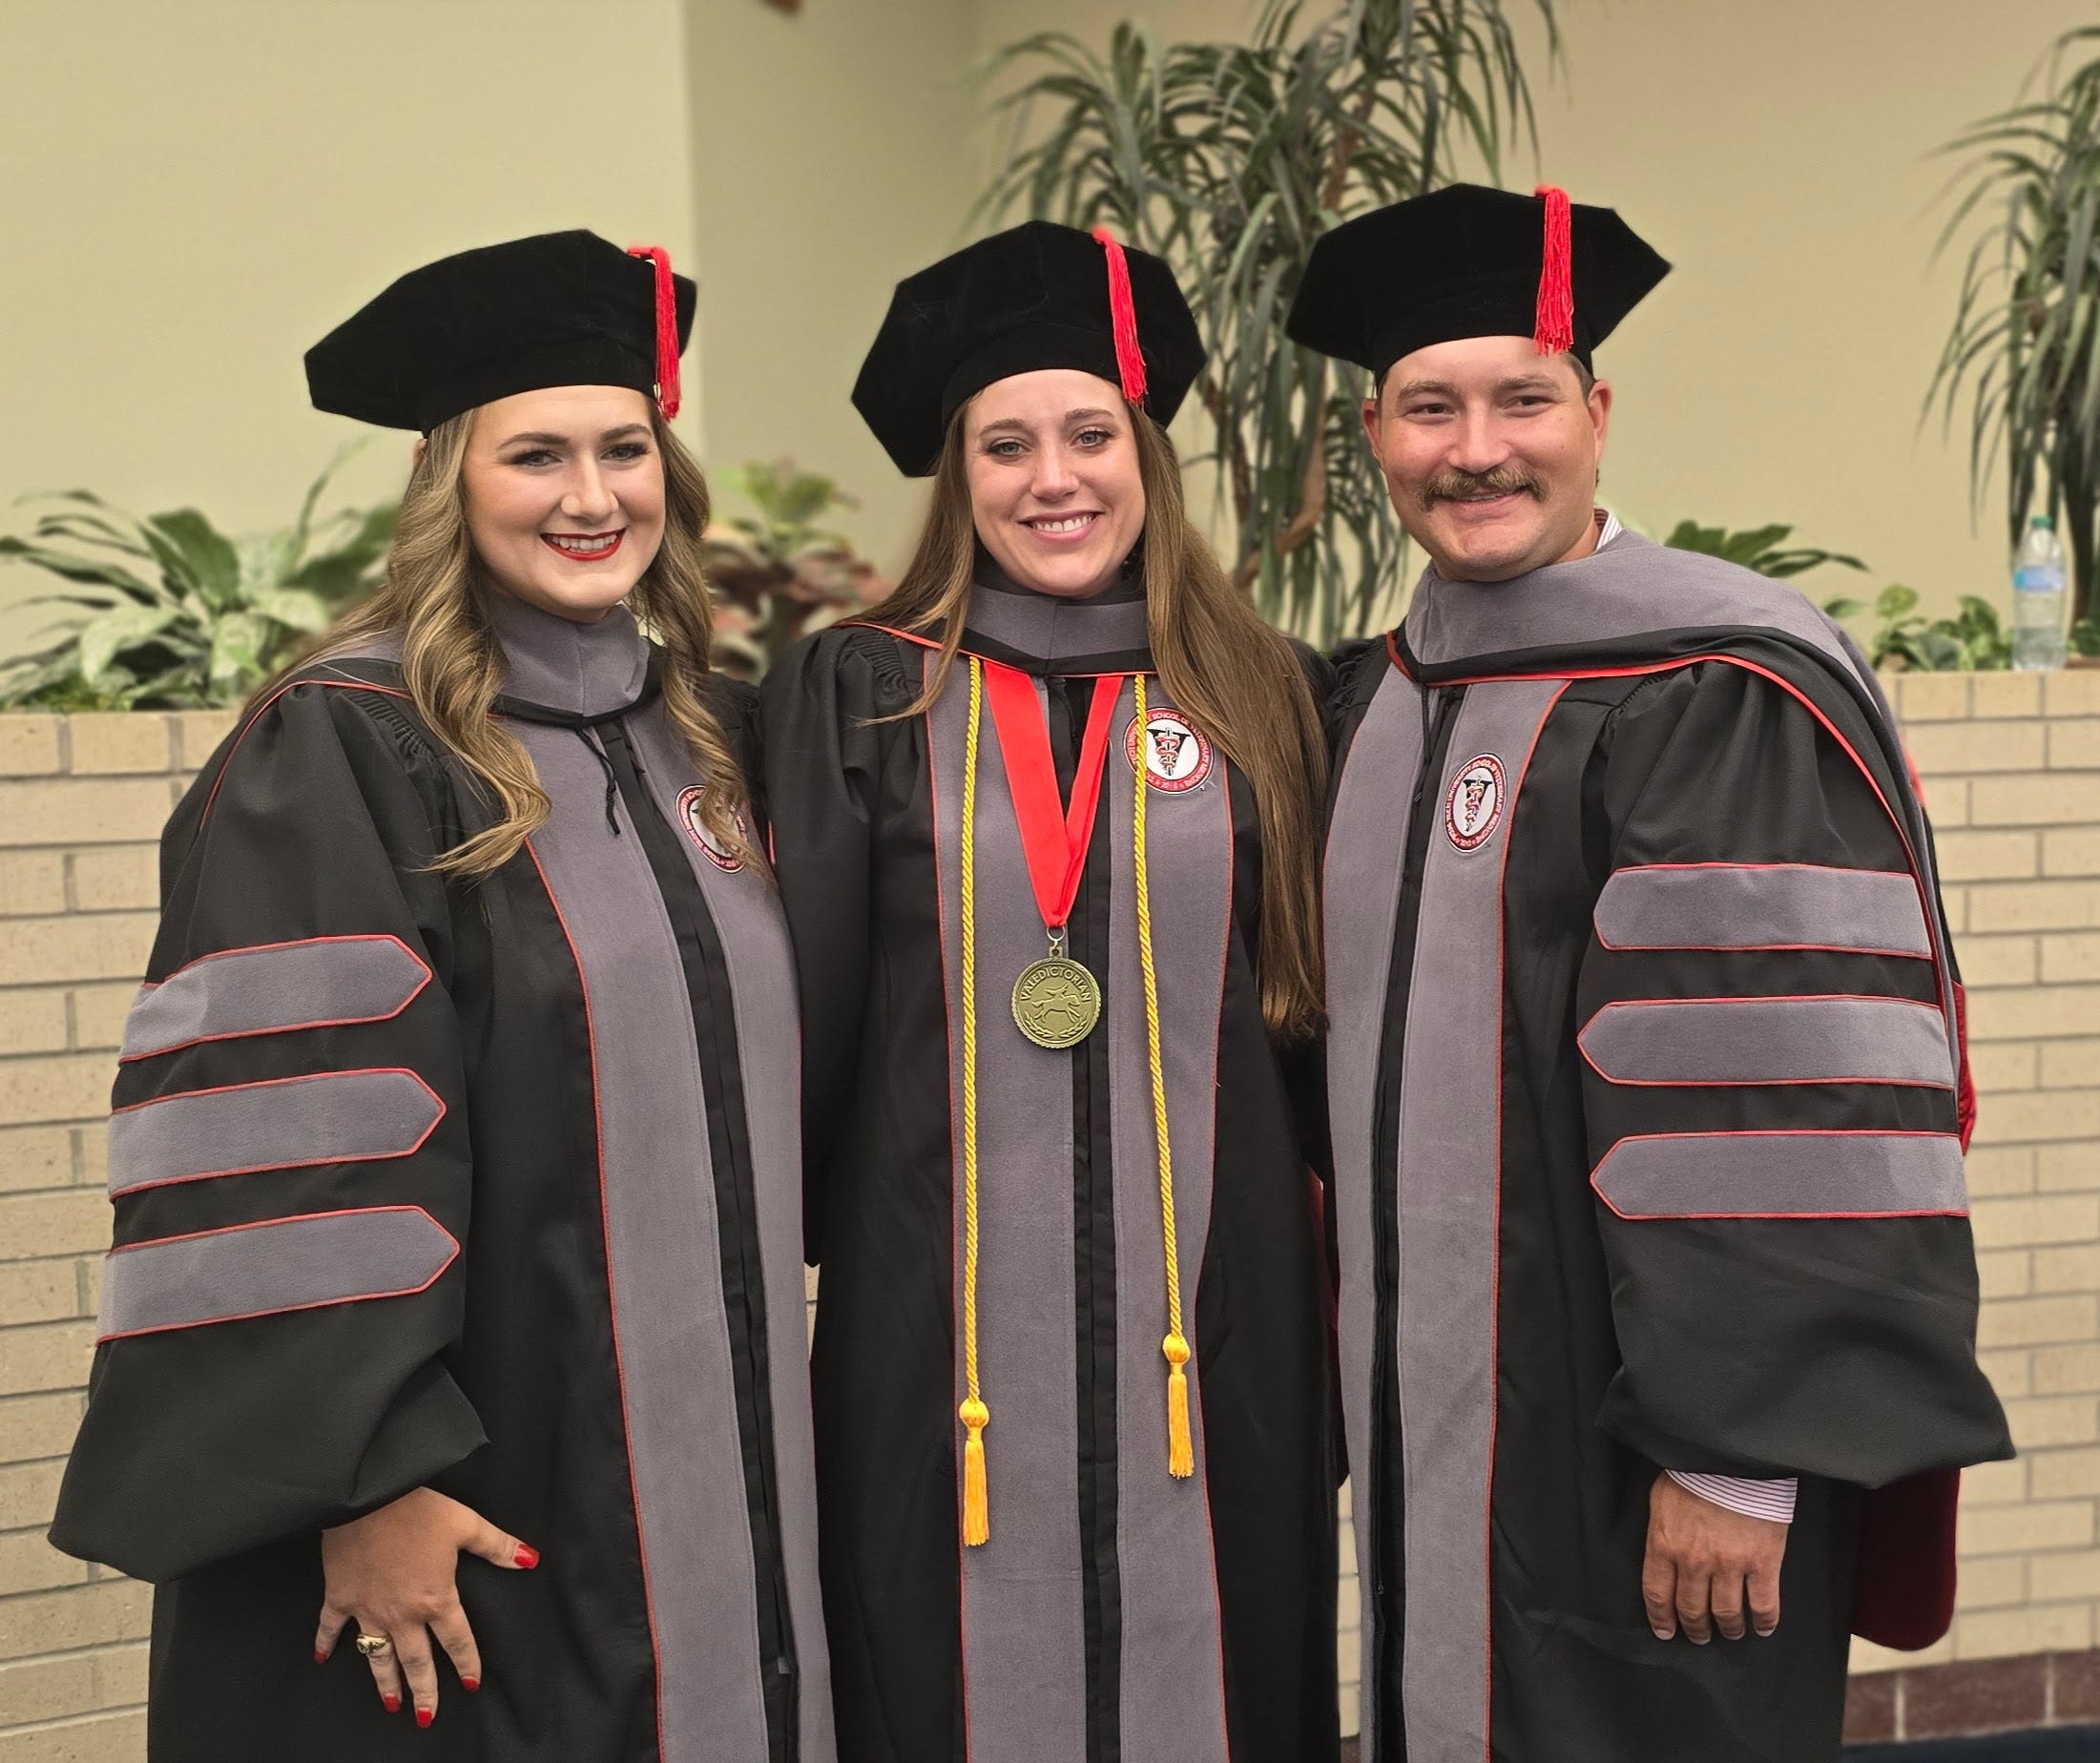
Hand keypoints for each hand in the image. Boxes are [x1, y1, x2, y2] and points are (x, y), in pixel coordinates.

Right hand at [315, 1488, 537, 1726]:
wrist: (367, 1497)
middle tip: (426, 1718)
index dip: (466, 1663)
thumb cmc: (418, 1508)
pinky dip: (325, 1644)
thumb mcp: (465, 1523)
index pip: (457, 1640)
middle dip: (424, 1692)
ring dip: (384, 1681)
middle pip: (416, 1661)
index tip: (471, 1685)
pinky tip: (322, 1660)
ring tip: (391, 1703)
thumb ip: (497, 1546)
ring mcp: (368, 1609)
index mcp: (436, 1598)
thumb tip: (530, 1559)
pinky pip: (330, 1627)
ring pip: (377, 1656)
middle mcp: (402, 1613)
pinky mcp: (339, 1597)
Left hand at [1641, 1472, 1785, 1643]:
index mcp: (1664, 1544)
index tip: (1666, 1631)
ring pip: (1726, 1613)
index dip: (1661, 1618)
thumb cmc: (1694, 1472)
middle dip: (1695, 1628)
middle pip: (1691, 1609)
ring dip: (1728, 1628)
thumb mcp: (1662, 1499)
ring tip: (1730, 1632)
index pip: (1657, 1594)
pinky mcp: (1762, 1563)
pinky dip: (1763, 1621)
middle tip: (1700, 1636)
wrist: (1732, 1457)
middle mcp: (1694, 1562)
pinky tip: (1763, 1628)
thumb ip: (1662, 1531)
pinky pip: (1763, 1605)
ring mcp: (1729, 1565)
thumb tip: (1663, 1551)